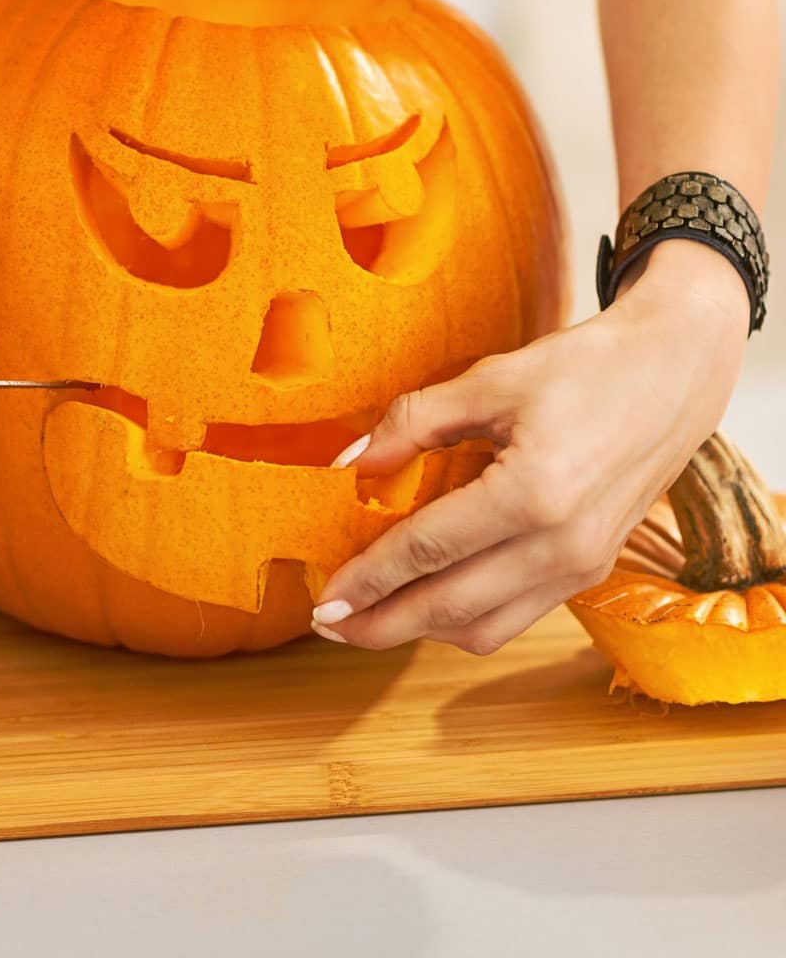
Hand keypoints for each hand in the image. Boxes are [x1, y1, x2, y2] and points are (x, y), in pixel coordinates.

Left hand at [312, 242, 749, 655]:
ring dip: (420, 630)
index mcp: (533, 492)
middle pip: (448, 607)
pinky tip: (427, 599)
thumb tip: (349, 461)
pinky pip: (516, 617)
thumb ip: (414, 422)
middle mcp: (562, 544)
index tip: (323, 598)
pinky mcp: (593, 571)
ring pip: (483, 627)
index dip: (366, 577)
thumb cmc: (586, 368)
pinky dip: (464, 618)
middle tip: (329, 624)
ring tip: (370, 616)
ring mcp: (582, 566)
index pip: (426, 550)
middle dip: (380, 623)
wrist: (676, 373)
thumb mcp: (490, 380)